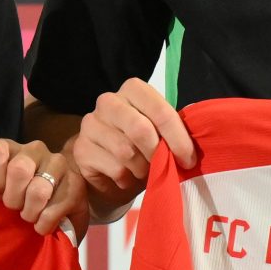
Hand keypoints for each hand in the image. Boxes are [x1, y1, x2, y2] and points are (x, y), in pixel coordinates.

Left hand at [0, 137, 89, 237]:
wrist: (64, 200)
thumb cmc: (25, 197)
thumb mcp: (4, 189)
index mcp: (13, 149)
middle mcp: (35, 150)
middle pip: (19, 170)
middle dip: (13, 199)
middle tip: (16, 208)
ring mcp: (58, 164)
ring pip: (38, 191)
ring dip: (30, 213)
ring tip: (31, 217)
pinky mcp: (76, 185)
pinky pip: (52, 210)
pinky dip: (43, 224)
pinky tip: (43, 225)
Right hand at [68, 79, 197, 214]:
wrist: (110, 172)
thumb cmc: (142, 149)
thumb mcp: (160, 136)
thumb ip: (171, 134)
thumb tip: (189, 151)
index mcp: (133, 90)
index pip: (159, 109)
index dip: (177, 137)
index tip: (188, 159)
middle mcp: (108, 102)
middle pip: (140, 129)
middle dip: (158, 153)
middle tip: (166, 166)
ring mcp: (90, 124)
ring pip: (126, 152)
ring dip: (142, 169)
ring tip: (142, 171)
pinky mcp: (81, 149)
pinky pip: (114, 168)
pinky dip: (126, 179)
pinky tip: (125, 177)